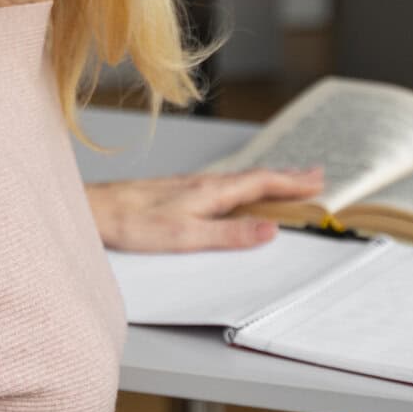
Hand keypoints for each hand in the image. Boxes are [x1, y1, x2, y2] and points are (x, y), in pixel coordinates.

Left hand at [86, 168, 325, 251]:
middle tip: (314, 175)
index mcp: (211, 192)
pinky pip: (222, 184)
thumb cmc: (132, 223)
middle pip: (254, 177)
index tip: (317, 182)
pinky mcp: (176, 191)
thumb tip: (268, 231)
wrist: (95, 211)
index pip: (261, 184)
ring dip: (266, 179)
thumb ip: (228, 234)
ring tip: (284, 180)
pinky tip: (236, 190)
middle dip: (286, 176)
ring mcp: (189, 185)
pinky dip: (242, 184)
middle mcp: (203, 183)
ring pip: (238, 179)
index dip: (290, 183)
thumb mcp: (185, 236)